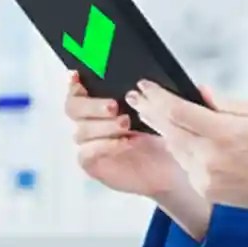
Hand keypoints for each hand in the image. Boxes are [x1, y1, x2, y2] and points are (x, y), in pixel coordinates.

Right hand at [64, 71, 184, 198]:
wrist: (173, 169)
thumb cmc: (165, 138)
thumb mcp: (160, 110)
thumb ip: (147, 93)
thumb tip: (139, 83)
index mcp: (105, 103)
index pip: (79, 90)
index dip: (74, 83)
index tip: (77, 77)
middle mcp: (94, 121)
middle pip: (73, 108)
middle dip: (91, 105)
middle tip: (114, 106)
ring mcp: (91, 143)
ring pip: (80, 130)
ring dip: (103, 125)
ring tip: (126, 125)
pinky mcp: (93, 163)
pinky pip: (85, 152)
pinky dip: (103, 145)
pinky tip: (123, 142)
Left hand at [126, 80, 247, 224]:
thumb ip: (223, 103)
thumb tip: (197, 92)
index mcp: (226, 134)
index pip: (178, 112)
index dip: (157, 98)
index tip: (145, 87)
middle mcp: (212, 158)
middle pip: (169, 130)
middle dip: (150, 112)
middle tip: (135, 98)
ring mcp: (206, 177)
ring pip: (174, 148)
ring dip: (163, 130)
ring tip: (151, 113)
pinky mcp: (206, 189)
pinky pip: (185, 164)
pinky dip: (180, 149)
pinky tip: (178, 138)